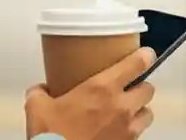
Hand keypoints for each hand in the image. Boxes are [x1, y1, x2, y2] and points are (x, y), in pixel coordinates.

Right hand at [24, 47, 156, 139]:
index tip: (145, 54)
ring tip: (127, 110)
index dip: (144, 56)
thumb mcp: (37, 108)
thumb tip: (41, 89)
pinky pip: (139, 134)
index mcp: (101, 88)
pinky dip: (132, 130)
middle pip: (148, 89)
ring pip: (148, 113)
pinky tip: (118, 130)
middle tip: (128, 86)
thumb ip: (40, 92)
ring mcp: (128, 130)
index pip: (136, 65)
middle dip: (140, 86)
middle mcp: (121, 107)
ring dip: (140, 109)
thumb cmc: (52, 134)